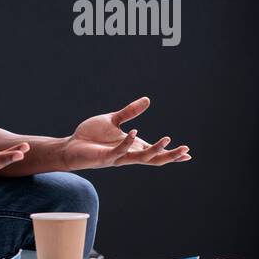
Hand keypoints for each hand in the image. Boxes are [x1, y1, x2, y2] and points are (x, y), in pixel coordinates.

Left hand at [61, 96, 190, 170]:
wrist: (71, 145)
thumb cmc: (91, 136)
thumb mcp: (113, 120)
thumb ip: (130, 111)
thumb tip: (148, 100)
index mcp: (132, 146)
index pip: (155, 152)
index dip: (171, 153)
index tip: (188, 153)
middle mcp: (128, 154)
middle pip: (154, 159)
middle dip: (171, 155)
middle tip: (186, 151)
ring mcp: (118, 157)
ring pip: (141, 158)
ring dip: (155, 150)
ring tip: (167, 139)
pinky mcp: (105, 158)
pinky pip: (119, 151)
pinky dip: (128, 142)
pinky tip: (134, 132)